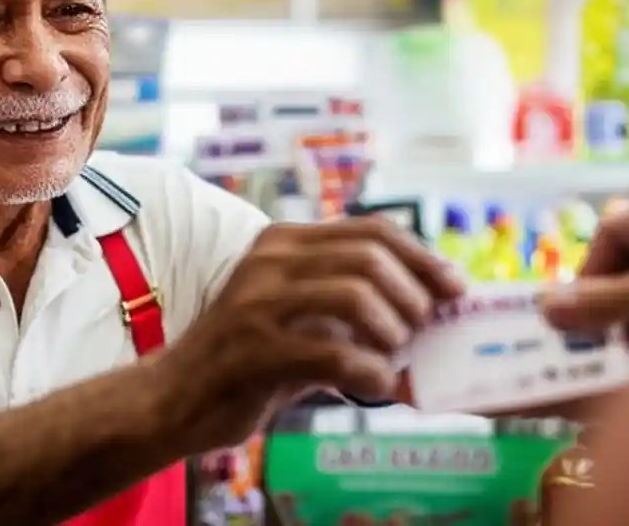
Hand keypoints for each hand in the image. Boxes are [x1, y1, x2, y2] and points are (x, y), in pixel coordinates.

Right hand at [156, 218, 464, 451]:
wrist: (174, 398)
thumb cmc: (249, 361)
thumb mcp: (298, 316)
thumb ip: (347, 304)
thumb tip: (427, 308)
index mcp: (283, 242)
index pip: (370, 229)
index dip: (422, 257)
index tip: (454, 288)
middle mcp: (269, 260)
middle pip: (369, 256)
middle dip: (412, 295)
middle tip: (421, 331)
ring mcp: (257, 302)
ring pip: (354, 295)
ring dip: (392, 332)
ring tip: (394, 358)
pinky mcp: (253, 349)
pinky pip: (332, 352)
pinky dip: (368, 372)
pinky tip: (374, 387)